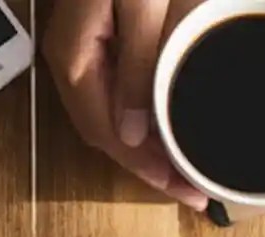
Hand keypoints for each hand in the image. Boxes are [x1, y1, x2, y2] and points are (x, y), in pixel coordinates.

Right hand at [43, 0, 209, 210]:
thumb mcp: (143, 2)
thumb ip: (138, 64)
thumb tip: (134, 133)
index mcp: (76, 57)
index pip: (107, 133)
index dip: (146, 168)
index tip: (184, 189)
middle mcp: (72, 58)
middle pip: (107, 132)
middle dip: (149, 167)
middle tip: (192, 190)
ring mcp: (83, 47)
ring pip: (110, 114)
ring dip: (146, 146)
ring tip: (184, 168)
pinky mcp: (100, 34)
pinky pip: (116, 89)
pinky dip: (142, 115)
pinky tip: (166, 124)